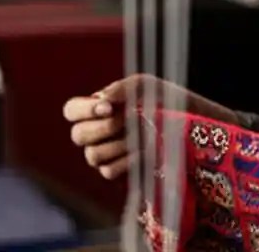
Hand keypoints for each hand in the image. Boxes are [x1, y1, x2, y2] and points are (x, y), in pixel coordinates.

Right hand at [62, 74, 234, 179]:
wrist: (188, 124)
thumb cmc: (164, 100)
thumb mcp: (145, 86)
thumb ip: (121, 89)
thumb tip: (101, 100)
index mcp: (97, 109)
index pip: (71, 111)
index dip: (83, 110)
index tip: (108, 108)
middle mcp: (95, 133)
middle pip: (77, 136)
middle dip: (102, 128)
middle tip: (126, 121)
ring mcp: (104, 154)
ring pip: (92, 155)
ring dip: (118, 144)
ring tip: (140, 136)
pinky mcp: (116, 172)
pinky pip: (108, 171)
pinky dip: (126, 161)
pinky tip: (143, 152)